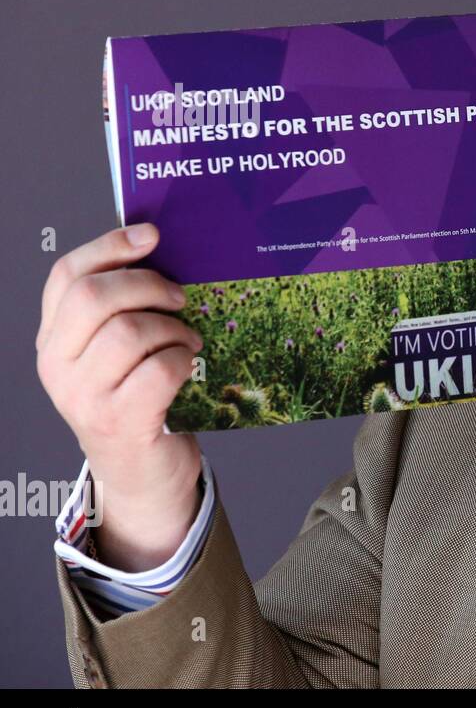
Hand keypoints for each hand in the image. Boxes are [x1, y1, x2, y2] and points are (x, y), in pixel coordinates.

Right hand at [36, 224, 204, 571]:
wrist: (143, 472)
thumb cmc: (140, 400)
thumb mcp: (119, 351)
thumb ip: (125, 307)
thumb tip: (161, 249)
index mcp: (54, 339)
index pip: (67, 275)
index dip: (109, 246)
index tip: (152, 234)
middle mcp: (56, 366)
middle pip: (95, 296)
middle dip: (149, 285)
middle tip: (181, 298)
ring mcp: (83, 397)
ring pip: (130, 332)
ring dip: (173, 328)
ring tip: (188, 341)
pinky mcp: (119, 422)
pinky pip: (159, 370)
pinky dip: (182, 360)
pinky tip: (188, 366)